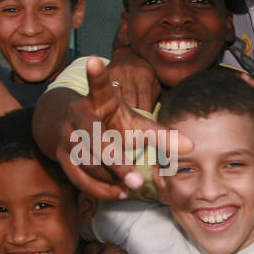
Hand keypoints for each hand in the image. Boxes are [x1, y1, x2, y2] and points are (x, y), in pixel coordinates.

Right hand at [54, 56, 190, 201]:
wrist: (71, 127)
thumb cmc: (110, 124)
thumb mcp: (135, 124)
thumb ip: (162, 135)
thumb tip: (192, 146)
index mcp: (98, 100)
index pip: (98, 86)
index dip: (96, 74)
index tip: (94, 59)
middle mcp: (78, 115)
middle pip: (97, 142)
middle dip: (118, 164)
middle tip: (138, 182)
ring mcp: (66, 136)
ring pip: (89, 163)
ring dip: (111, 179)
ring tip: (132, 187)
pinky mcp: (61, 156)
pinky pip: (78, 178)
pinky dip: (99, 189)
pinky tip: (118, 194)